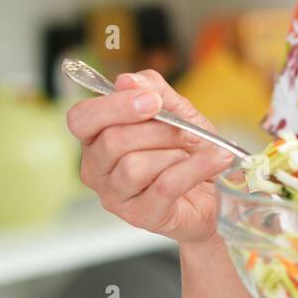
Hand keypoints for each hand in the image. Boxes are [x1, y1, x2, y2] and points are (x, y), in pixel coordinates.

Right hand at [66, 68, 234, 245]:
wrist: (216, 191)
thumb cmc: (187, 150)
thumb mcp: (176, 110)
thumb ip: (152, 90)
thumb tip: (127, 80)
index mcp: (96, 138)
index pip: (81, 119)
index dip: (113, 106)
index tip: (152, 101)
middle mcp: (97, 170)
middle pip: (112, 141)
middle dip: (157, 129)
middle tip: (184, 130)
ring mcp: (116, 197)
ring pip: (133, 167)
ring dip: (173, 152)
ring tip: (193, 151)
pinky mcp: (143, 216)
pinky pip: (165, 187)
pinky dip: (194, 168)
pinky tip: (216, 160)